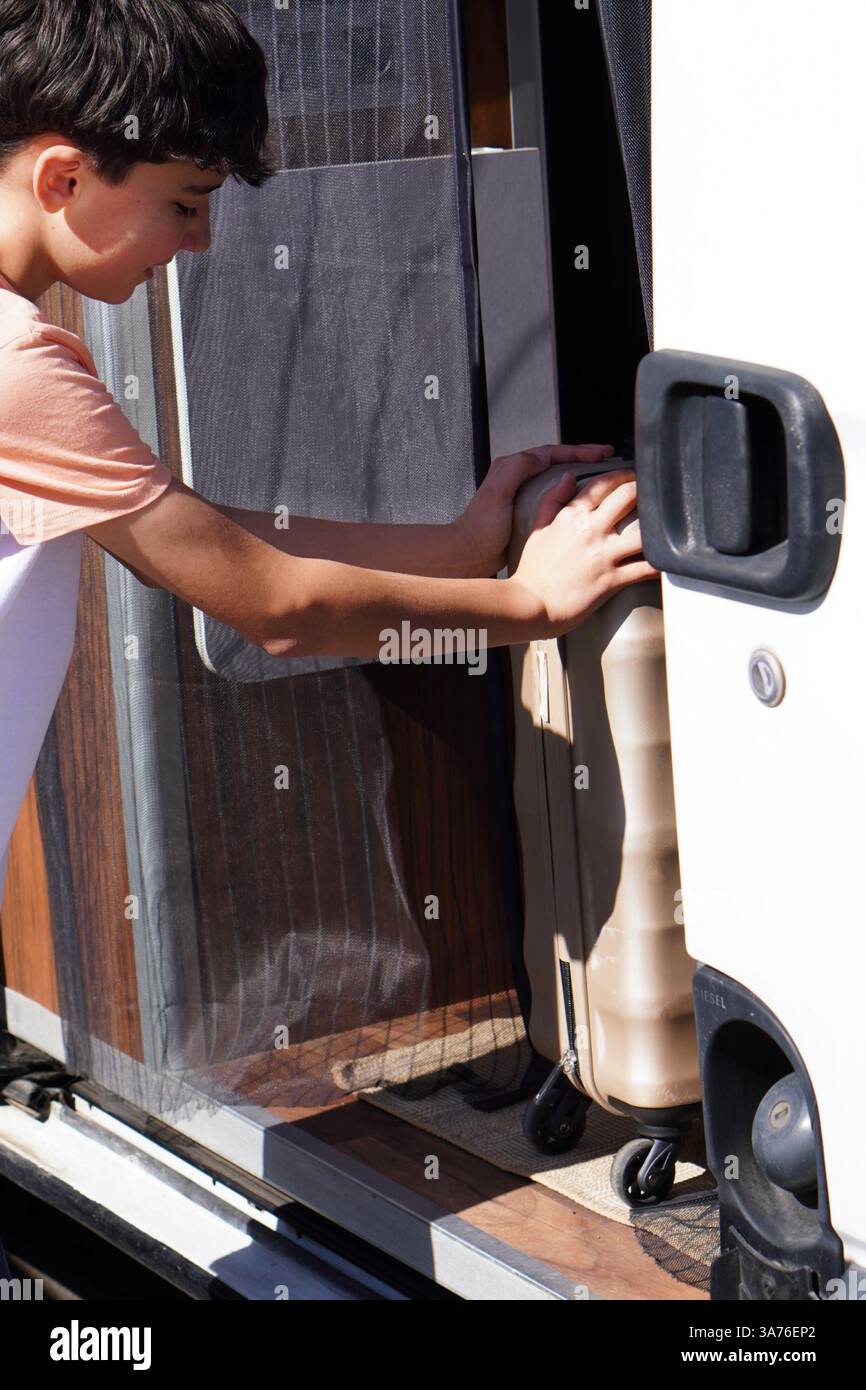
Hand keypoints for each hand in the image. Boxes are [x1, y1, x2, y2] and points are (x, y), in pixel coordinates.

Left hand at [452, 442, 618, 575]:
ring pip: (559, 476)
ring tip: (601, 473)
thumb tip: (541, 456)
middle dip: (585, 456)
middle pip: (559, 460)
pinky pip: (556, 495)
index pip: (554, 452)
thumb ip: (516, 468)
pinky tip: (584, 500)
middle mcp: (519, 477)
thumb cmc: (481, 528)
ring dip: (581, 473)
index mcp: (513, 467)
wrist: (471, 554)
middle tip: (608, 457)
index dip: (580, 450)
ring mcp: (524, 494)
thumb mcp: (498, 491)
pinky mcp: (528, 510)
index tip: (601, 452)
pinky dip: (572, 493)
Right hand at [510, 469, 659, 635]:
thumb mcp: (536, 529)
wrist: (530, 604)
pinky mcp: (612, 580)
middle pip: (627, 497)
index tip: (630, 476)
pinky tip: (669, 561)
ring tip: (666, 525)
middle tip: (653, 491)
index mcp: (572, 517)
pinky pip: (645, 569)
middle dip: (644, 489)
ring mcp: (603, 555)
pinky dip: (660, 565)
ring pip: (643, 532)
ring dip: (657, 527)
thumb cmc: (533, 571)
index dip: (621, 474)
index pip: (601, 484)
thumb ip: (551, 500)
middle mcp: (590, 531)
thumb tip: (566, 477)